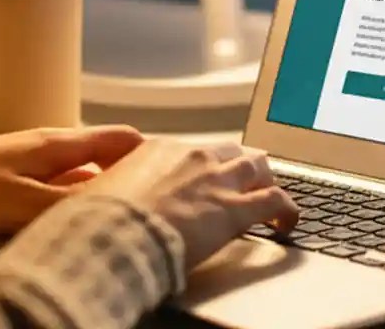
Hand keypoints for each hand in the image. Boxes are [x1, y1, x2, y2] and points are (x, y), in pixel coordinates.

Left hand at [0, 126, 142, 233]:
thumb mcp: (21, 202)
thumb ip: (70, 203)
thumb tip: (118, 206)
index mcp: (60, 143)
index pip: (122, 140)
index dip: (150, 156)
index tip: (171, 178)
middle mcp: (52, 148)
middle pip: (105, 161)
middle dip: (128, 182)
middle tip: (149, 210)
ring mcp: (34, 164)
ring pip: (82, 180)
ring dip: (98, 198)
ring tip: (116, 223)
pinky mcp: (16, 182)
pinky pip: (57, 192)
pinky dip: (71, 207)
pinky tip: (70, 228)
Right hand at [86, 138, 299, 267]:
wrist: (113, 236)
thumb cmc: (99, 220)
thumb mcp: (97, 193)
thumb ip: (109, 188)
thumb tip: (98, 195)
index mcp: (159, 149)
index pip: (192, 151)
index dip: (202, 166)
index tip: (202, 179)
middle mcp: (194, 156)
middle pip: (231, 150)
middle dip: (240, 166)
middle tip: (243, 183)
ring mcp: (218, 180)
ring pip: (258, 165)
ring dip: (264, 180)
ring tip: (268, 198)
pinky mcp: (236, 209)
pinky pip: (275, 201)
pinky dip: (286, 210)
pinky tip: (287, 224)